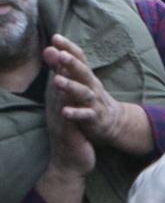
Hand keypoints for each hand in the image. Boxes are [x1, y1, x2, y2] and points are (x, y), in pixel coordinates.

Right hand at [42, 57, 94, 180]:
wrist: (70, 163)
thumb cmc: (72, 133)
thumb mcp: (68, 109)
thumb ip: (67, 91)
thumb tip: (64, 71)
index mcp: (59, 100)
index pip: (59, 75)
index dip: (59, 58)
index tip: (57, 38)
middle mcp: (57, 108)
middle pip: (57, 84)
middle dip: (57, 67)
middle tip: (54, 47)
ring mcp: (61, 122)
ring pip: (61, 102)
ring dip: (60, 88)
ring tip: (59, 74)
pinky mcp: (69, 136)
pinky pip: (69, 125)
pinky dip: (69, 116)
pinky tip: (67, 110)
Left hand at [45, 35, 142, 153]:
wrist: (113, 120)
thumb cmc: (89, 97)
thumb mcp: (77, 80)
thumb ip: (60, 66)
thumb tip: (48, 48)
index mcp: (86, 75)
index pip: (79, 58)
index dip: (69, 47)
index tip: (56, 37)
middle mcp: (92, 86)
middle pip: (83, 72)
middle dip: (72, 63)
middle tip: (61, 55)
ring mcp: (94, 101)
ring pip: (83, 92)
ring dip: (71, 86)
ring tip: (56, 80)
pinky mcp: (95, 117)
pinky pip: (86, 115)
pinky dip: (76, 113)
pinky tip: (64, 112)